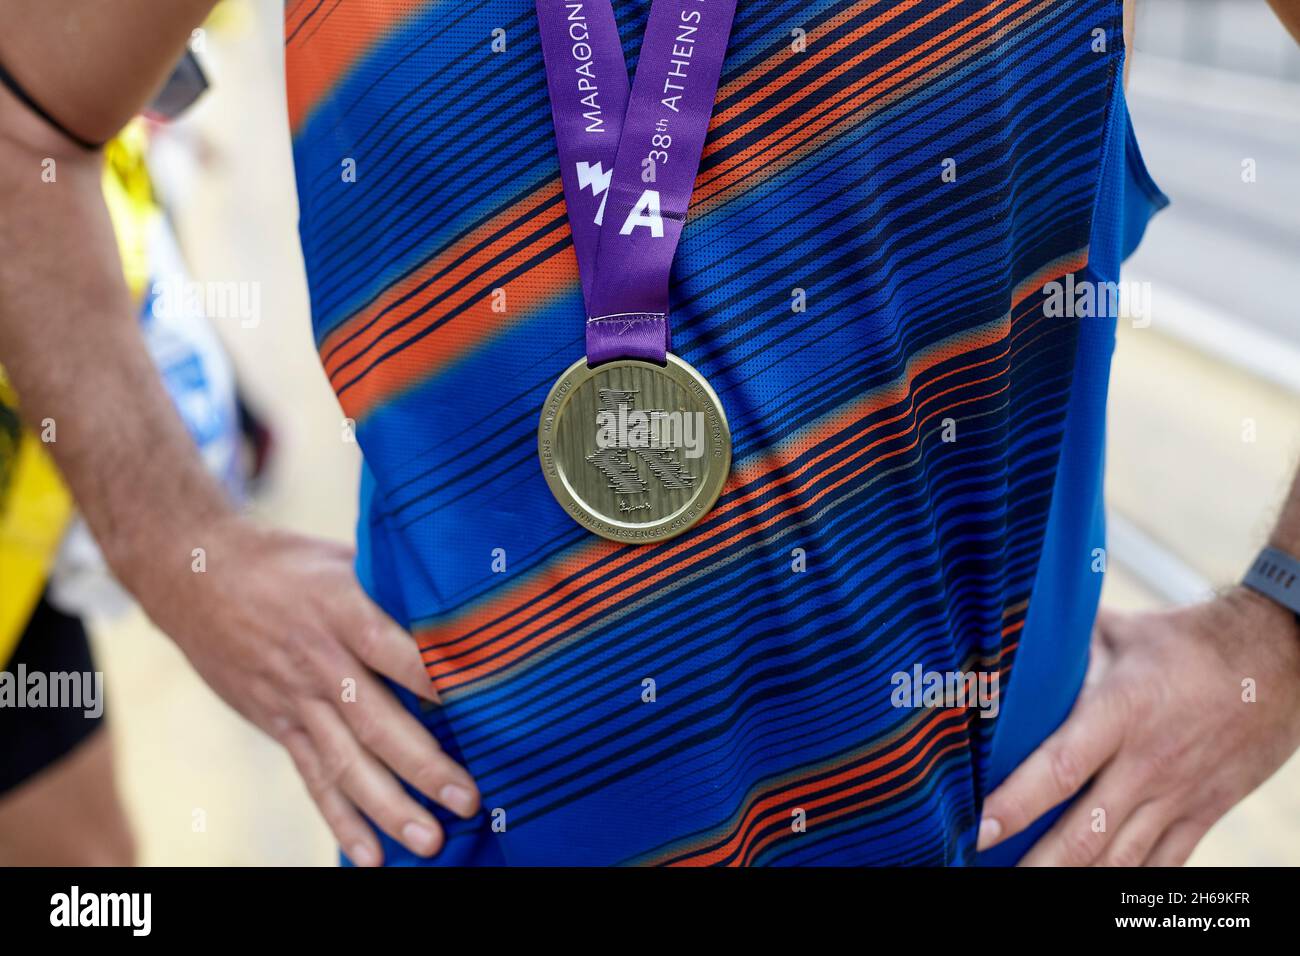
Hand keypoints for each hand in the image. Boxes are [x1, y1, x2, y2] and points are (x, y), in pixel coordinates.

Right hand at [119, 515, 479, 865]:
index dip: (437, 681)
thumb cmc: (286, 561)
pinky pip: (312, 778)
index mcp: (341, 609)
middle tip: (468, 799)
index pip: (397, 651)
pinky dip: (340, 819)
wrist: (193, 574)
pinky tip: (369, 855)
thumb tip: (463, 600)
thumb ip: (393, 586)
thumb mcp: (341, 557)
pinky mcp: (278, 724)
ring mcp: (295, 699)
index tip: (483, 707)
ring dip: (388, 807)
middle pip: (377, 721)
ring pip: (345, 761)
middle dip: (424, 765)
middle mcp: (319, 661)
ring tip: (429, 841)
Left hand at [978, 589, 1299, 864]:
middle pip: (1085, 834)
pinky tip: (1089, 887)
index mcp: (1122, 713)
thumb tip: (999, 637)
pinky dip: (1124, 883)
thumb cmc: (1183, 640)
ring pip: (1120, 860)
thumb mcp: (1116, 631)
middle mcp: (1148, 763)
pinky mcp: (1203, 814)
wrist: (1277, 659)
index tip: (978, 828)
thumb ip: (1059, 644)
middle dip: (1035, 864)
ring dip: (1071, 879)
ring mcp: (1178, 796)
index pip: (1060, 768)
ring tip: (1027, 884)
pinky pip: (1162, 864)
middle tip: (986, 871)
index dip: (1016, 804)